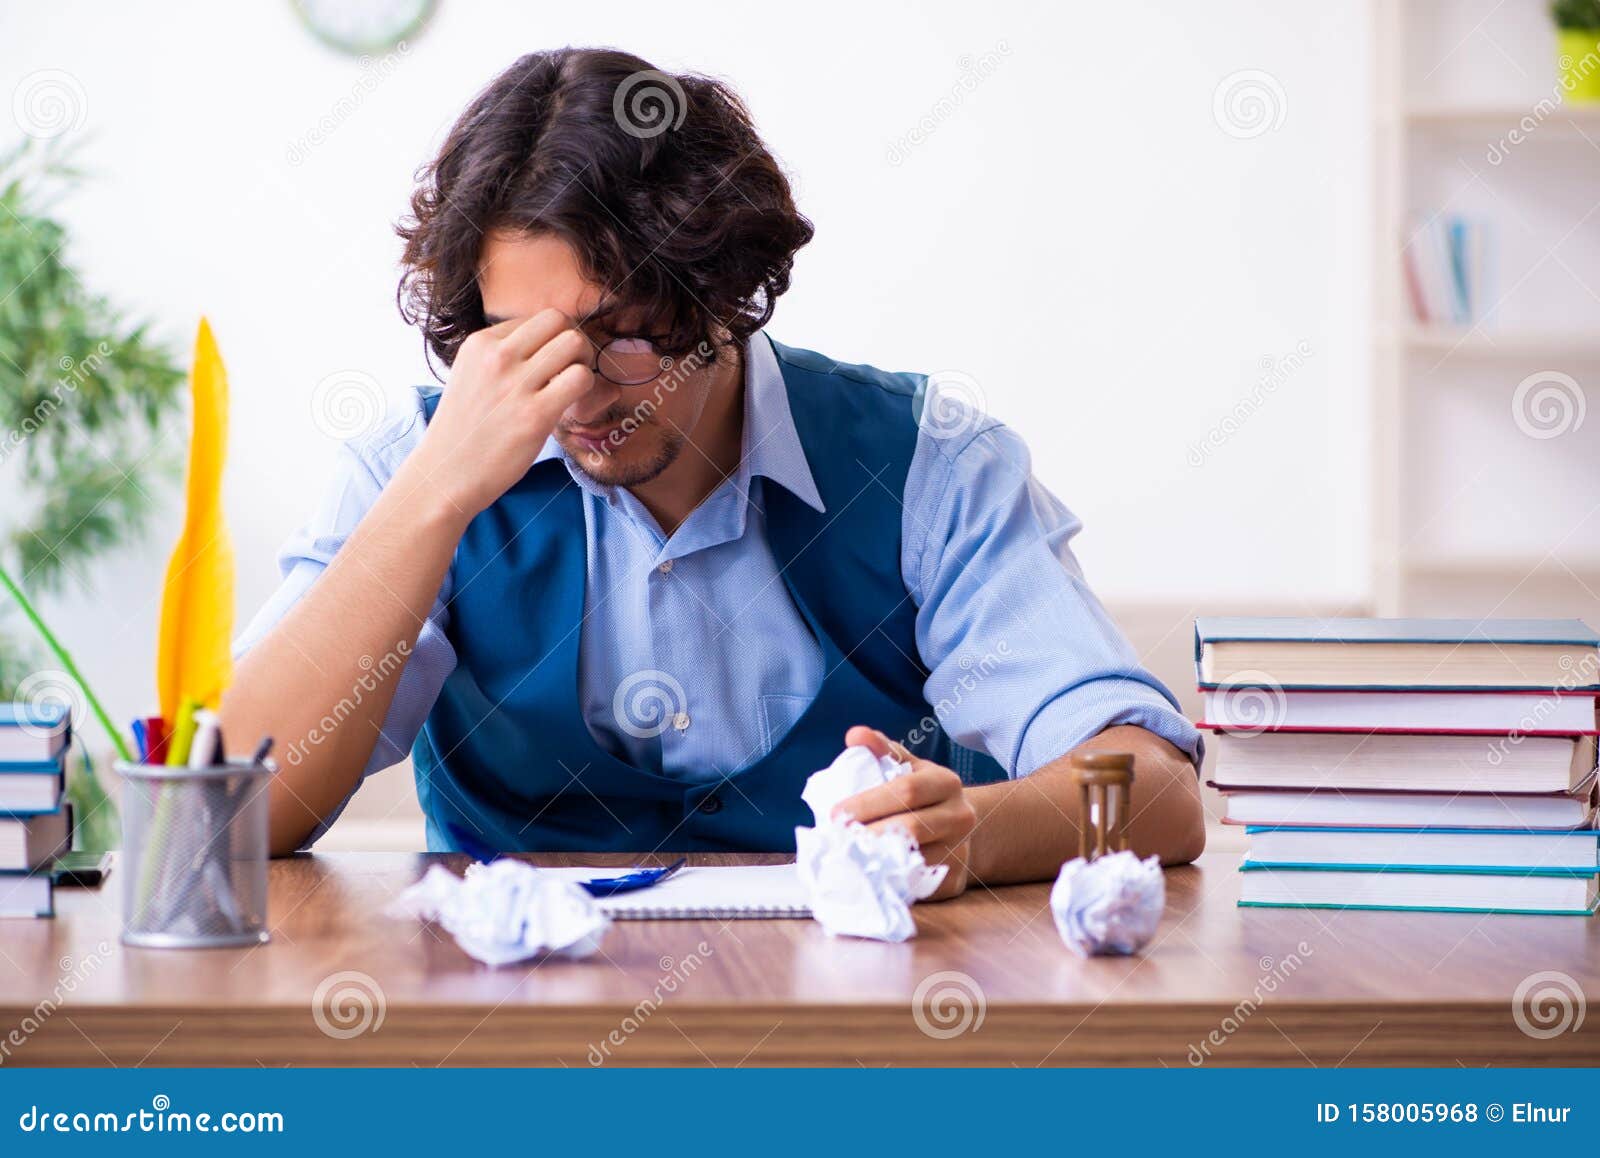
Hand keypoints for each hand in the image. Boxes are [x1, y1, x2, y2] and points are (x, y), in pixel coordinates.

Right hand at [405, 308, 594, 516]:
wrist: (446, 473)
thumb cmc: (464, 430)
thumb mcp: (471, 375)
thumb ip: (501, 356)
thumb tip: (545, 345)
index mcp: (480, 343)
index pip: (535, 319)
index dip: (551, 340)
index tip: (549, 365)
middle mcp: (497, 356)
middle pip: (558, 320)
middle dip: (573, 341)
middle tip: (570, 369)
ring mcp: (516, 384)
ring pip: (574, 342)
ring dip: (583, 362)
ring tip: (571, 387)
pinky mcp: (535, 414)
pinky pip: (581, 378)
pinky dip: (587, 388)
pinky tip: (571, 405)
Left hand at [835, 727, 977, 899]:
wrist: (963, 830)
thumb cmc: (924, 797)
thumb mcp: (909, 767)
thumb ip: (882, 750)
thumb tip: (855, 735)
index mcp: (946, 782)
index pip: (906, 791)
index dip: (868, 803)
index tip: (835, 813)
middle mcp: (960, 815)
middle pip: (909, 828)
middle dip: (867, 835)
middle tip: (836, 840)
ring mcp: (961, 850)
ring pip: (914, 861)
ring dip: (876, 862)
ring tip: (847, 858)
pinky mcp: (955, 880)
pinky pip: (918, 885)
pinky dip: (890, 882)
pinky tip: (868, 877)